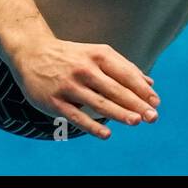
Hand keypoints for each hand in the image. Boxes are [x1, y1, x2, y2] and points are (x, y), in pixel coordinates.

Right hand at [12, 38, 159, 139]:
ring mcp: (69, 85)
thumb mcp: (96, 54)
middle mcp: (85, 69)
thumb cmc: (71, 56)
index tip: (155, 102)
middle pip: (115, 89)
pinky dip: (92, 126)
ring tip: (136, 122)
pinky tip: (107, 134)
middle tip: (152, 117)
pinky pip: (77, 116)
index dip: (141, 88)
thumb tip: (150, 84)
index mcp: (98, 55)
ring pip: (98, 103)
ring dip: (119, 113)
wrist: (32, 52)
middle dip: (135, 103)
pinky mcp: (55, 100)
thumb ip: (123, 68)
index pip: (125, 73)